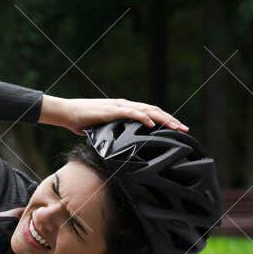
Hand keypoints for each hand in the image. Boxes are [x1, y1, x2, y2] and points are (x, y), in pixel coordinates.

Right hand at [39, 96, 189, 136]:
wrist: (67, 112)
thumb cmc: (81, 121)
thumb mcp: (102, 130)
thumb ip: (114, 134)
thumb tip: (121, 148)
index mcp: (125, 109)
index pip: (150, 113)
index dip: (165, 120)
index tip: (177, 129)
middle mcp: (125, 105)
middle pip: (154, 110)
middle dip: (171, 120)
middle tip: (185, 129)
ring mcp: (119, 106)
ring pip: (147, 110)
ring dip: (163, 118)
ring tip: (175, 126)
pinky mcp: (111, 110)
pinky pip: (131, 113)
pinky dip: (143, 117)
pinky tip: (152, 123)